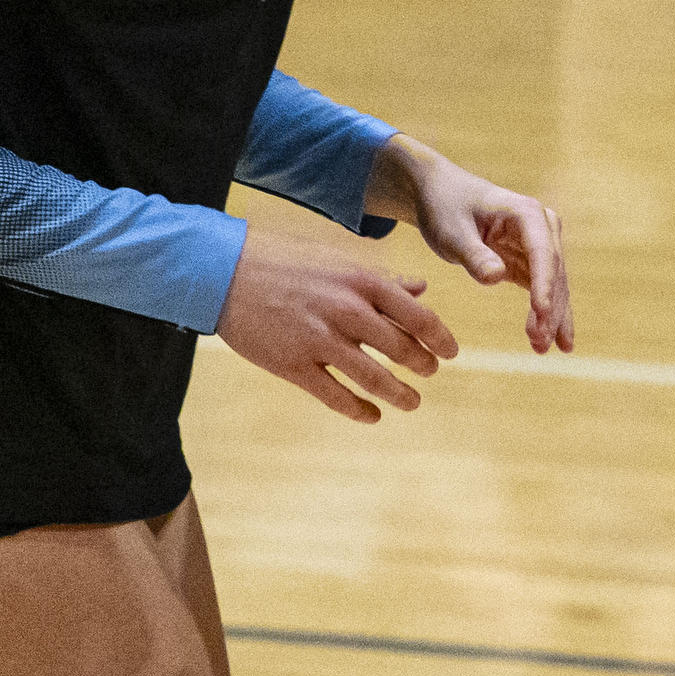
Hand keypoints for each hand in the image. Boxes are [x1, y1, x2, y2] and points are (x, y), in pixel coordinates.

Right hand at [217, 225, 457, 423]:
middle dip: (422, 366)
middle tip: (430, 373)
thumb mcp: (340, 260)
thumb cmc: (286, 261)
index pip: (417, 316)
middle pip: (401, 349)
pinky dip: (358, 410)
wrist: (223, 271)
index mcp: (362, 283)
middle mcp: (346, 312)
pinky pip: (334, 395)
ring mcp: (319, 340)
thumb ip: (382, 279)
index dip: (440, 338)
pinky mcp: (292, 365)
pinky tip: (372, 416)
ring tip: (412, 402)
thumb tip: (422, 287)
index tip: (451, 352)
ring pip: (373, 378)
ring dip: (399, 394)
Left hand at [371, 135, 576, 352]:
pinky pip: (542, 291)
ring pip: (554, 286)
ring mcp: (540, 245)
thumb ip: (474, 255)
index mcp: (527, 213)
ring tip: (543, 349)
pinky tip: (548, 341)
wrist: (441, 195)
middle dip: (550, 309)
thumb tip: (496, 278)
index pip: (543, 252)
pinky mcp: (531, 261)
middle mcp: (543, 227)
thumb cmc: (445, 209)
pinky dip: (544, 315)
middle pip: (554, 273)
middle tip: (540, 342)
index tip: (542, 312)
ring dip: (551, 318)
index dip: (544, 283)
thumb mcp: (452, 231)